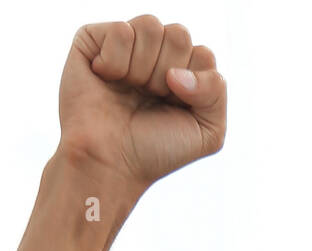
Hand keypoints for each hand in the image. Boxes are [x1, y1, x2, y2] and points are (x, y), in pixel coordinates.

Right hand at [57, 15, 226, 193]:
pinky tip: (106, 78)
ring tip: (128, 89)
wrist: (110, 162)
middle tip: (149, 99)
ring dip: (142, 69)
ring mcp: (126, 45)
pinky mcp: (94, 40)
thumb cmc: (155, 150)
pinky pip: (121, 31)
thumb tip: (178, 71)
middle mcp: (155, 53)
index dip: (191, 85)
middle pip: (179, 35)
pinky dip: (116, 62)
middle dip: (166, 74)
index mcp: (184, 71)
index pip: (203, 54)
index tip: (173, 108)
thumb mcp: (208, 131)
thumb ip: (216, 92)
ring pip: (151, 26)